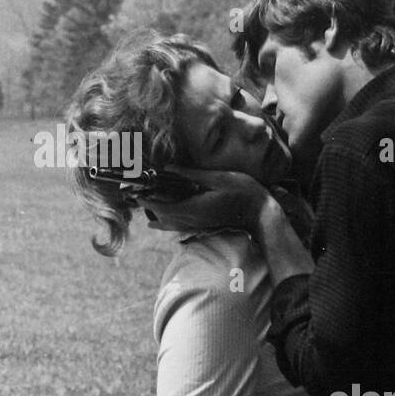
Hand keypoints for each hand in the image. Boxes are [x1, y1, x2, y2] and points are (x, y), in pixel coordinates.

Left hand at [141, 167, 272, 236]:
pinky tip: (164, 220)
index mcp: (192, 208)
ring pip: (170, 225)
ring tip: (146, 210)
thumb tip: (168, 168)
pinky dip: (169, 222)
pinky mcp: (204, 226)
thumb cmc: (241, 191)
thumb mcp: (215, 178)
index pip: (161, 207)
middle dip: (148, 208)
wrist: (260, 212)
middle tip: (136, 196)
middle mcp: (192, 220)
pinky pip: (180, 227)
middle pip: (162, 218)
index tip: (134, 193)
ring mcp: (198, 225)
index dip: (146, 200)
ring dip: (158, 217)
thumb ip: (190, 174)